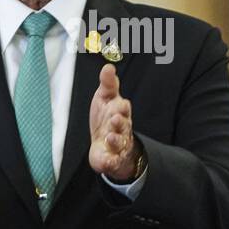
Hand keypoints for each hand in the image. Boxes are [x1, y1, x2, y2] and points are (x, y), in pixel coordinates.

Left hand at [89, 64, 143, 181]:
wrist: (105, 144)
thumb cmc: (106, 118)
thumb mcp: (106, 99)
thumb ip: (108, 85)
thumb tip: (108, 67)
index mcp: (120, 113)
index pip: (123, 108)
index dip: (121, 106)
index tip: (118, 103)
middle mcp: (121, 129)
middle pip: (123, 125)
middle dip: (120, 122)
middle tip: (114, 119)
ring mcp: (117, 145)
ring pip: (119, 142)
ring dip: (115, 140)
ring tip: (109, 137)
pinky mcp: (111, 159)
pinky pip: (112, 162)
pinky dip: (110, 162)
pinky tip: (106, 161)